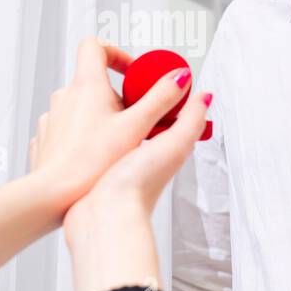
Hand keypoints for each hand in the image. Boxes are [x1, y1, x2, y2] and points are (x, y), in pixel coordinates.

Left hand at [29, 36, 193, 217]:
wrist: (53, 194)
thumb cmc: (90, 163)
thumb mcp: (136, 127)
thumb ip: (161, 99)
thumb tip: (179, 78)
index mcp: (87, 85)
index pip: (96, 47)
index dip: (116, 54)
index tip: (132, 73)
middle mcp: (65, 96)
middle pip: (95, 81)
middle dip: (119, 96)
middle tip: (137, 117)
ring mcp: (53, 117)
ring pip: (83, 107)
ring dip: (102, 117)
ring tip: (119, 141)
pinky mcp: (48, 138)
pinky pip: (70, 128)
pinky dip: (85, 135)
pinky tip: (98, 155)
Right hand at [63, 86, 212, 290]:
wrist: (103, 218)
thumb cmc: (137, 186)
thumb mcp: (172, 144)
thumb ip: (190, 119)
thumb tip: (205, 96)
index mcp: (166, 149)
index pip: (169, 115)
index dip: (164, 93)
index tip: (150, 72)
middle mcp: (145, 158)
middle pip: (144, 122)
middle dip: (134, 101)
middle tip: (121, 79)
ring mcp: (120, 167)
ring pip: (120, 134)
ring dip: (112, 117)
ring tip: (100, 96)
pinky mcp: (98, 174)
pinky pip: (100, 147)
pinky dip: (96, 134)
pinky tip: (85, 126)